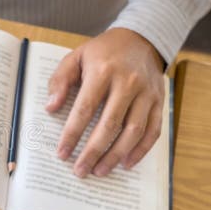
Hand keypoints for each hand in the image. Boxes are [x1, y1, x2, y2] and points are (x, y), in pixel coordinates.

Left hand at [46, 27, 164, 177]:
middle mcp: (128, 83)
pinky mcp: (159, 101)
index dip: (73, 134)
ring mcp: (147, 93)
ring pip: (133, 131)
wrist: (141, 38)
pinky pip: (153, 130)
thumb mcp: (76, 57)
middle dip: (93, 151)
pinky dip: (141, 150)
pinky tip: (126, 163)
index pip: (85, 109)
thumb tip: (51, 108)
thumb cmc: (103, 52)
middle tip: (80, 170)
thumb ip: (60, 80)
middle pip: (110, 124)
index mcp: (103, 71)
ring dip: (116, 155)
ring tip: (100, 171)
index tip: (62, 153)